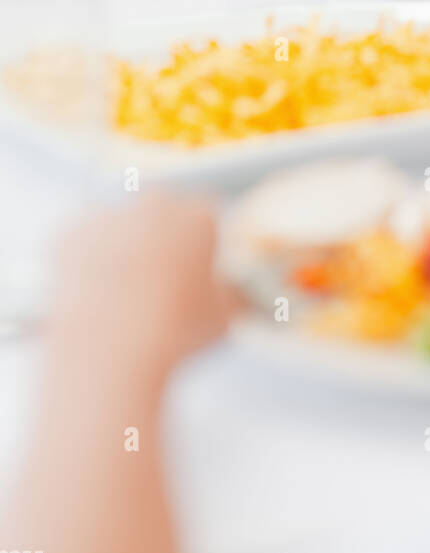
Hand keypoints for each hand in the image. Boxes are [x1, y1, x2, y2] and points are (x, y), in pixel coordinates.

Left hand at [46, 193, 236, 381]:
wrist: (107, 349)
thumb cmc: (172, 332)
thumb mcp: (224, 318)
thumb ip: (234, 296)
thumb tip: (237, 294)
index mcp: (199, 215)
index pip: (209, 217)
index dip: (205, 246)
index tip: (199, 271)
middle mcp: (155, 203)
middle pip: (163, 214)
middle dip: (164, 239)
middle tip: (162, 282)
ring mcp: (110, 214)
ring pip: (122, 226)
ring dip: (125, 247)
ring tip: (125, 294)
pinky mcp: (70, 234)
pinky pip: (83, 242)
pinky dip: (87, 261)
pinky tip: (95, 293)